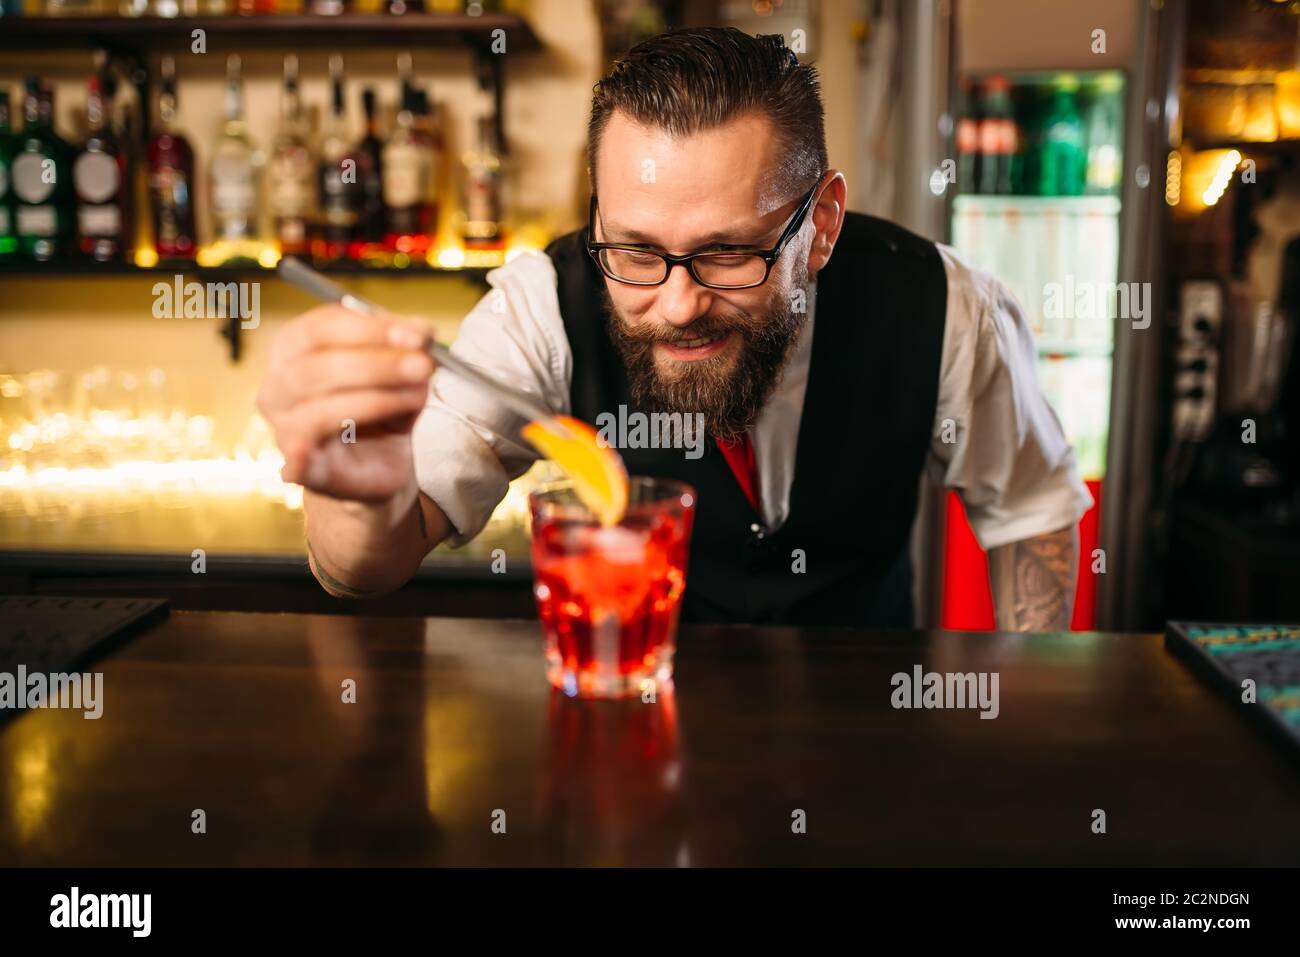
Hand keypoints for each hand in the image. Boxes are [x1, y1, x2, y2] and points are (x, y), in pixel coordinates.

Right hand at [257, 304, 433, 502]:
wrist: (379, 466)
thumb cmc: (381, 409)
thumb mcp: (400, 373)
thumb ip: (406, 350)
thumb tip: (421, 334)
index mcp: (295, 347)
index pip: (322, 327)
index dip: (372, 328)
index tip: (419, 334)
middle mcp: (278, 384)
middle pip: (319, 365)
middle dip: (377, 363)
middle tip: (422, 364)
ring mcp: (283, 427)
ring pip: (320, 407)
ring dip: (377, 399)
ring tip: (417, 396)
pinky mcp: (297, 465)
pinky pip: (308, 450)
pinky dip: (328, 443)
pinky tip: (353, 435)